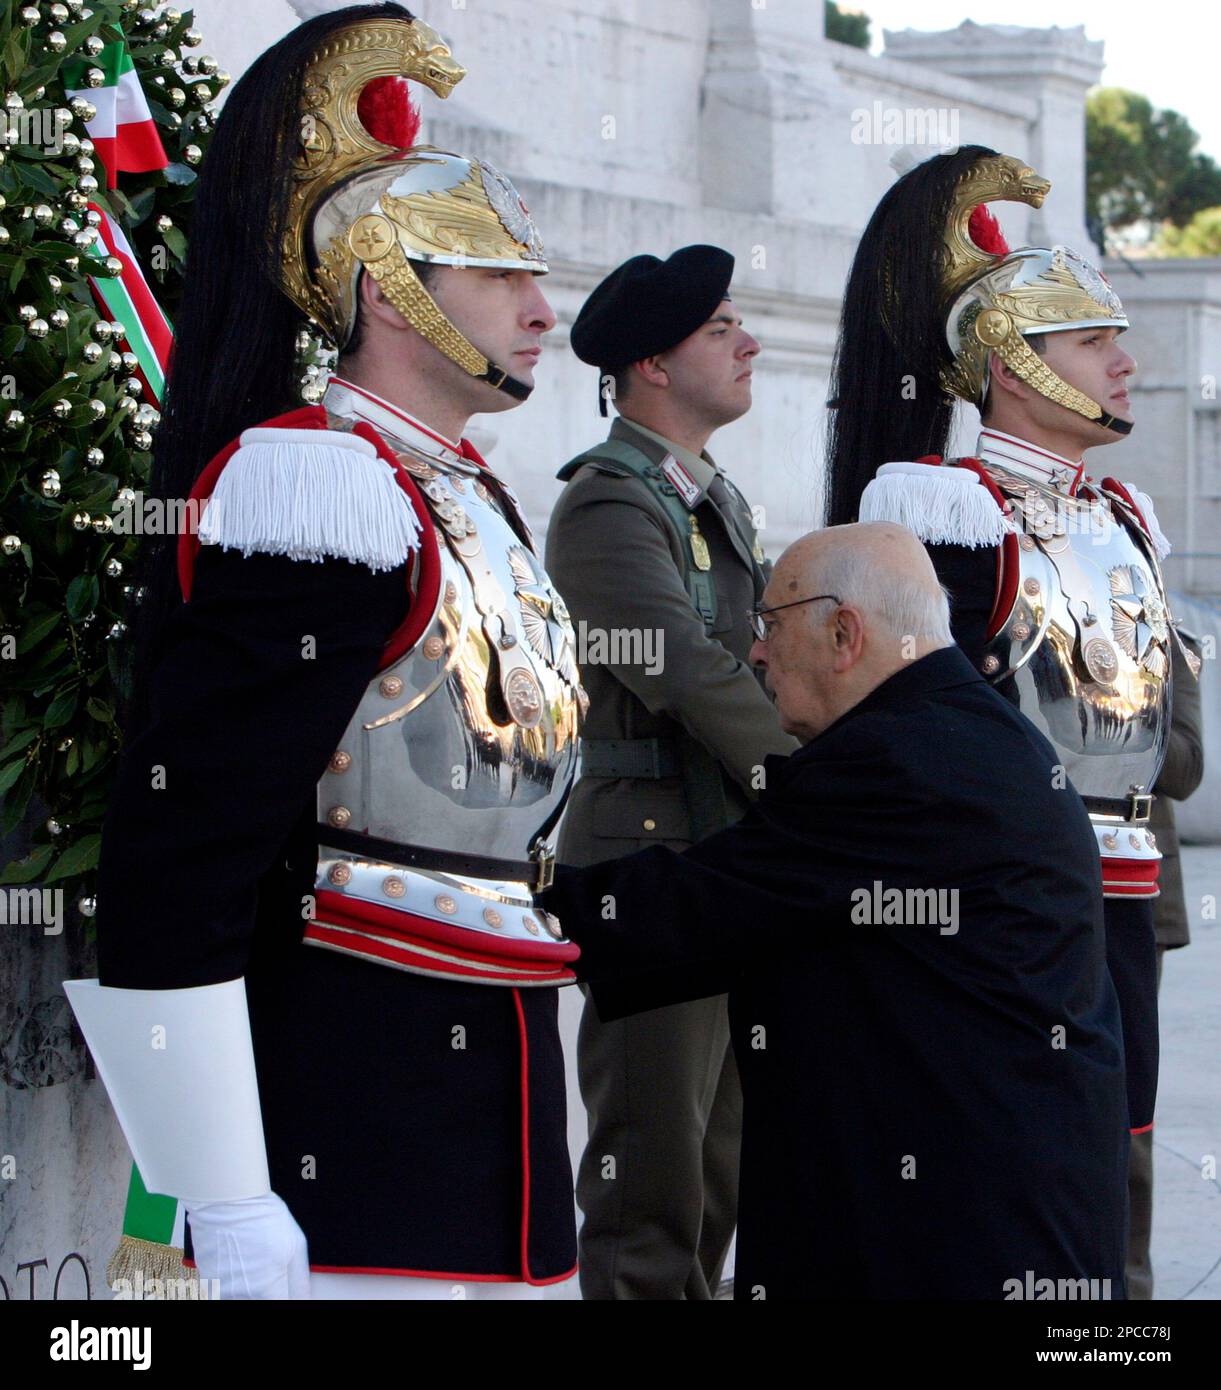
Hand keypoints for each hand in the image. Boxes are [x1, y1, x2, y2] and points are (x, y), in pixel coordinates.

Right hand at [185, 1192, 309, 1299]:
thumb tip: (304, 1297)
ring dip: (249, 1285)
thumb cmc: (261, 1215)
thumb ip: (299, 1278)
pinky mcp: (207, 1278)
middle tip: (269, 1268)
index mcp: (266, 1290)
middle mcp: (241, 1295)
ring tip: (253, 1258)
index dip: (285, 1296)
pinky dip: (233, 1278)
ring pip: (240, 1296)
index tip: (287, 1291)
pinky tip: (238, 1255)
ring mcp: (220, 1288)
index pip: (281, 1306)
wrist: (227, 1199)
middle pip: (259, 1302)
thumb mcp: (296, 1244)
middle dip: (267, 1291)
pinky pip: (223, 1287)